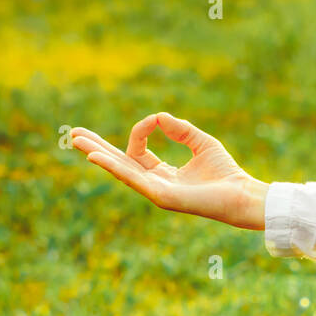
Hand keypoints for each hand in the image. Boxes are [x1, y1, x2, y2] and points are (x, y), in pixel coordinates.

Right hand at [70, 113, 268, 229]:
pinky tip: (97, 157)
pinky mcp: (161, 197)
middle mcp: (155, 185)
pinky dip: (114, 166)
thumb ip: (179, 128)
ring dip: (98, 155)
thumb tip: (158, 118)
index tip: (155, 120)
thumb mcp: (200, 141)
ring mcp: (156, 192)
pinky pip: (133, 179)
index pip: (137, 152)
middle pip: (120, 164)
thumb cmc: (226, 173)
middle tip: (73, 135)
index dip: (141, 132)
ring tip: (77, 141)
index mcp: (163, 175)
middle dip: (97, 148)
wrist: (242, 194)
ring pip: (121, 171)